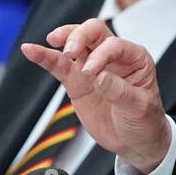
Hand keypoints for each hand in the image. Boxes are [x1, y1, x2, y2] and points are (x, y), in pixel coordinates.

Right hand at [20, 17, 170, 172]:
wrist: (136, 143)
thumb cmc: (146, 121)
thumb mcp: (139, 108)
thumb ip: (119, 91)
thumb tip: (98, 76)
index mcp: (135, 57)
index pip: (113, 44)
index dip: (101, 55)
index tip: (92, 73)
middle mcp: (113, 56)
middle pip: (93, 32)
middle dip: (79, 35)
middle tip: (70, 51)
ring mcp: (92, 67)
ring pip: (75, 43)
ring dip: (63, 38)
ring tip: (52, 41)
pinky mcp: (77, 81)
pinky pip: (59, 66)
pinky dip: (44, 57)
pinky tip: (30, 50)